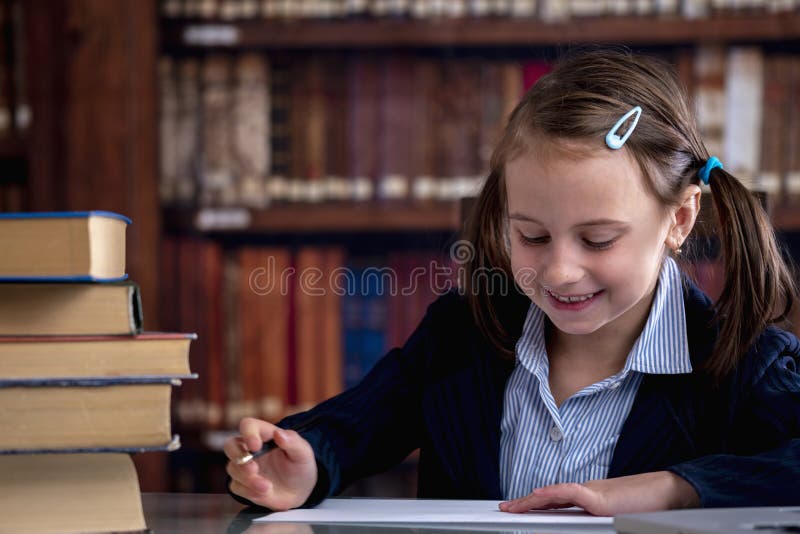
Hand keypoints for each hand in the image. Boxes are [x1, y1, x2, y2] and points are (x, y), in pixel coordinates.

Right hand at [224, 417, 317, 510]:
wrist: (300, 491)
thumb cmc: (301, 466)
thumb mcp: (303, 453)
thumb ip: (293, 442)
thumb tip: (279, 434)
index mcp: (264, 435)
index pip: (248, 425)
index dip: (248, 433)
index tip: (255, 446)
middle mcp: (250, 449)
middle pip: (230, 445)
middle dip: (238, 457)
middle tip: (253, 469)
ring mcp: (244, 467)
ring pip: (233, 468)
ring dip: (249, 479)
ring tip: (267, 487)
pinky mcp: (242, 484)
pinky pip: (236, 487)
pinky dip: (249, 491)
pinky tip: (265, 493)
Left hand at [499, 471, 698, 516]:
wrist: (667, 495)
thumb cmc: (645, 509)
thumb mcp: (614, 518)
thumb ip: (597, 522)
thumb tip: (588, 527)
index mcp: (588, 500)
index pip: (556, 502)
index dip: (535, 505)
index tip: (518, 508)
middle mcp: (586, 493)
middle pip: (549, 497)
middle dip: (525, 503)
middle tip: (505, 509)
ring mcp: (591, 493)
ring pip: (554, 494)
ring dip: (531, 500)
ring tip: (512, 507)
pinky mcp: (599, 497)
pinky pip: (570, 493)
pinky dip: (552, 493)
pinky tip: (537, 496)